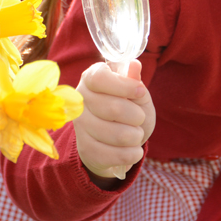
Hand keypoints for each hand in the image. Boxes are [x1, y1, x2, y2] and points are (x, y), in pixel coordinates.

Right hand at [73, 60, 154, 186]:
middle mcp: (80, 101)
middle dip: (137, 116)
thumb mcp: (136, 92)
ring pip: (118, 135)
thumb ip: (134, 80)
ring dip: (136, 136)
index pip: (100, 79)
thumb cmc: (129, 108)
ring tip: (135, 134)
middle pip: (113, 108)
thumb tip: (134, 65)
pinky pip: (115, 155)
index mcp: (90, 79)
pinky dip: (132, 153)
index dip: (124, 86)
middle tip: (139, 118)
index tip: (140, 91)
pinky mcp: (85, 149)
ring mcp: (80, 126)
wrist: (118, 140)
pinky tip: (133, 149)